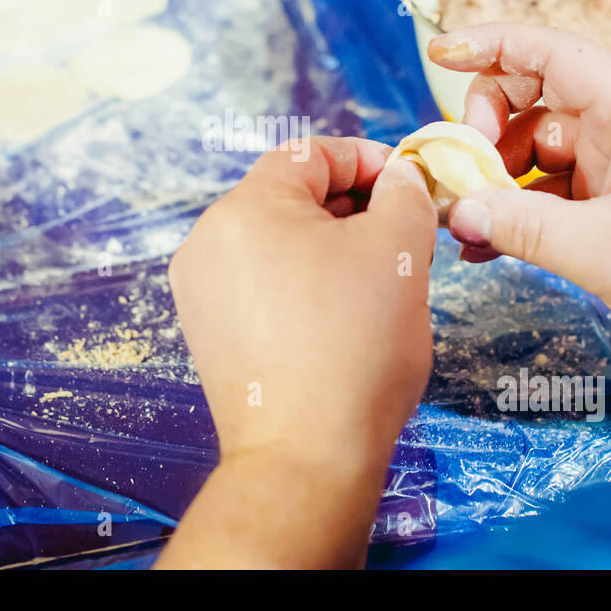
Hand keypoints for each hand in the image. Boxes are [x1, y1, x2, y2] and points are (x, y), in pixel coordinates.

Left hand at [157, 137, 436, 567]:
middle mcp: (208, 241)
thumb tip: (400, 177)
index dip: (369, 160)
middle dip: (353, 208)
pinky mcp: (208, 334)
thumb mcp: (400, 252)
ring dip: (329, 248)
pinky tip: (341, 318)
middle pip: (290, 198)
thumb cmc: (354, 349)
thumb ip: (405, 195)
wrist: (306, 456)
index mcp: (245, 207)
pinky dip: (302, 287)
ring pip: (277, 244)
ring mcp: (201, 291)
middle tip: (404, 236)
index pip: (311, 153)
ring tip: (378, 281)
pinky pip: (260, 287)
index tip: (409, 185)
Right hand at [429, 23, 610, 396]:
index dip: (490, 45)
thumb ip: (523, 227)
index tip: (439, 52)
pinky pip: (556, 187)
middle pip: (538, 94)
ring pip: (540, 145)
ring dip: (499, 178)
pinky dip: (522, 208)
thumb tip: (456, 210)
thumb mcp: (604, 251)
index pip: (553, 52)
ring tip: (469, 222)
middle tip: (463, 173)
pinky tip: (490, 243)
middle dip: (488, 125)